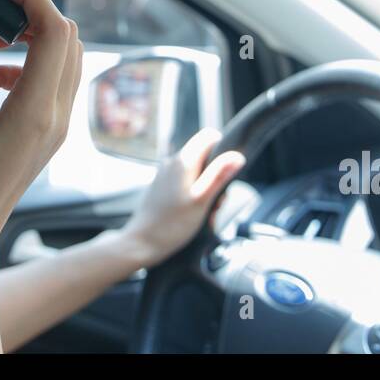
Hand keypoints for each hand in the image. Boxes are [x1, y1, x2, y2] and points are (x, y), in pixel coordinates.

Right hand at [0, 0, 82, 270]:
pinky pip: (47, 83)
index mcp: (35, 114)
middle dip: (29, 12)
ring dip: (24, 42)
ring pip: (61, 59)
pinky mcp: (46, 135)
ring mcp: (56, 128)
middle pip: (67, 39)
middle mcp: (57, 118)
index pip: (56, 31)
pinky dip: (19, 69)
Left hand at [119, 128, 245, 266]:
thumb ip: (219, 175)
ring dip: (206, 191)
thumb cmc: (171, 225)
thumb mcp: (201, 200)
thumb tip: (237, 156)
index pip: (208, 136)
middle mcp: (172, 162)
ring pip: (196, 173)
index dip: (223, 150)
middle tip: (216, 203)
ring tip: (206, 214)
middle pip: (204, 157)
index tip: (226, 174)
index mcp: (183, 161)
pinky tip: (194, 216)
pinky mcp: (162, 187)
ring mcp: (166, 174)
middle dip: (216, 177)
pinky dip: (195, 197)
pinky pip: (186, 184)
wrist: (142, 243)